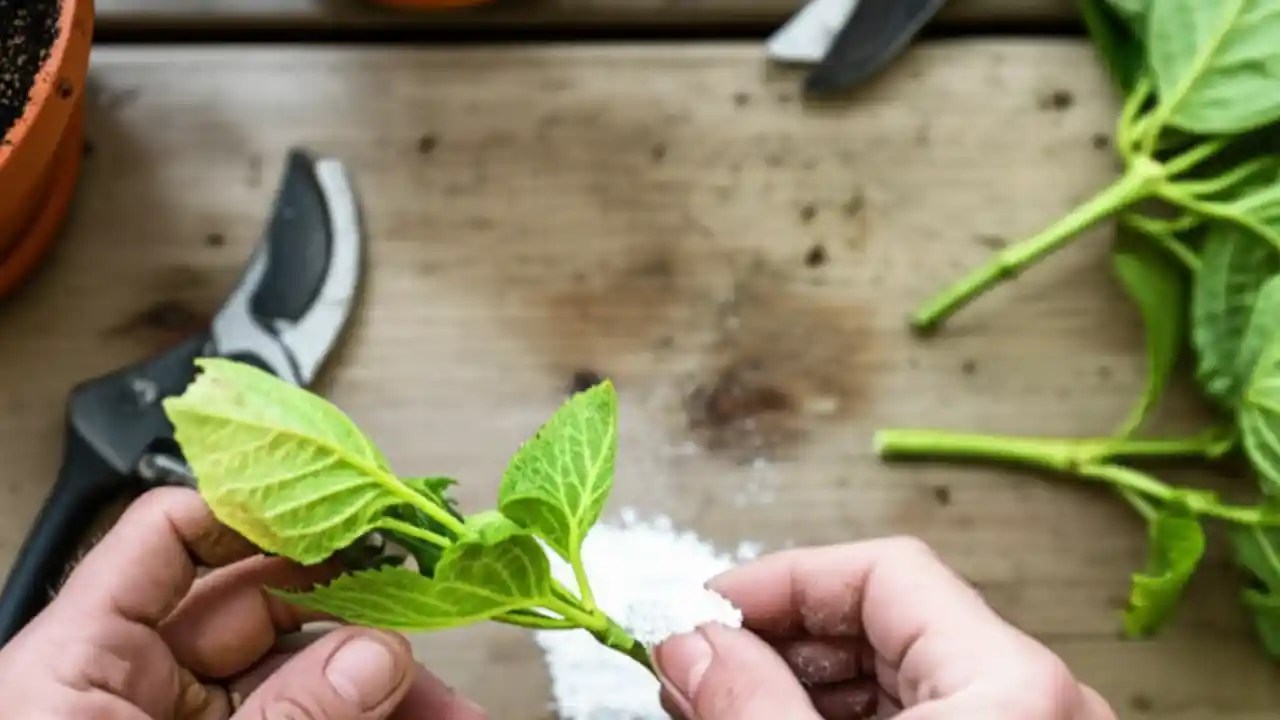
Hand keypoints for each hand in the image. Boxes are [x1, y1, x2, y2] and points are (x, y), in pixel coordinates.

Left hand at [0, 487, 485, 718]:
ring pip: (303, 684)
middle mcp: (127, 691)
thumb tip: (374, 655)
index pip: (170, 538)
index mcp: (78, 665)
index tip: (347, 509)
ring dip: (385, 692)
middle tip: (431, 618)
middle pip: (262, 612)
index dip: (259, 508)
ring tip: (455, 711)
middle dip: (359, 617)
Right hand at [653, 538, 1116, 719]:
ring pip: (901, 677)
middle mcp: (1042, 704)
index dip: (780, 580)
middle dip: (781, 638)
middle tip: (699, 666)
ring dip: (803, 684)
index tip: (704, 609)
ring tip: (727, 704)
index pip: (883, 570)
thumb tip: (687, 642)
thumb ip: (750, 704)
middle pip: (890, 622)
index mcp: (1015, 684)